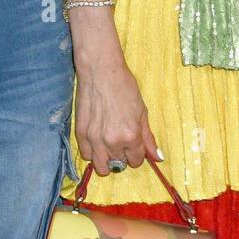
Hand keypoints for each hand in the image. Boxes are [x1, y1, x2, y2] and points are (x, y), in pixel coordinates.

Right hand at [73, 49, 160, 174]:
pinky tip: (97, 138)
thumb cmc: (124, 87)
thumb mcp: (142, 112)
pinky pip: (86, 155)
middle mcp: (112, 142)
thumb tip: (158, 158)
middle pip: (119, 165)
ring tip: (108, 144)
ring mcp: (94, 139)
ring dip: (106, 159)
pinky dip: (92, 151)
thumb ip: (148, 137)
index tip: (134, 142)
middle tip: (121, 140)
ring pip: (101, 167)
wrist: (100, 71)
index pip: (136, 161)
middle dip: (122, 155)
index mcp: (131, 136)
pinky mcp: (80, 134)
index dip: (137, 152)